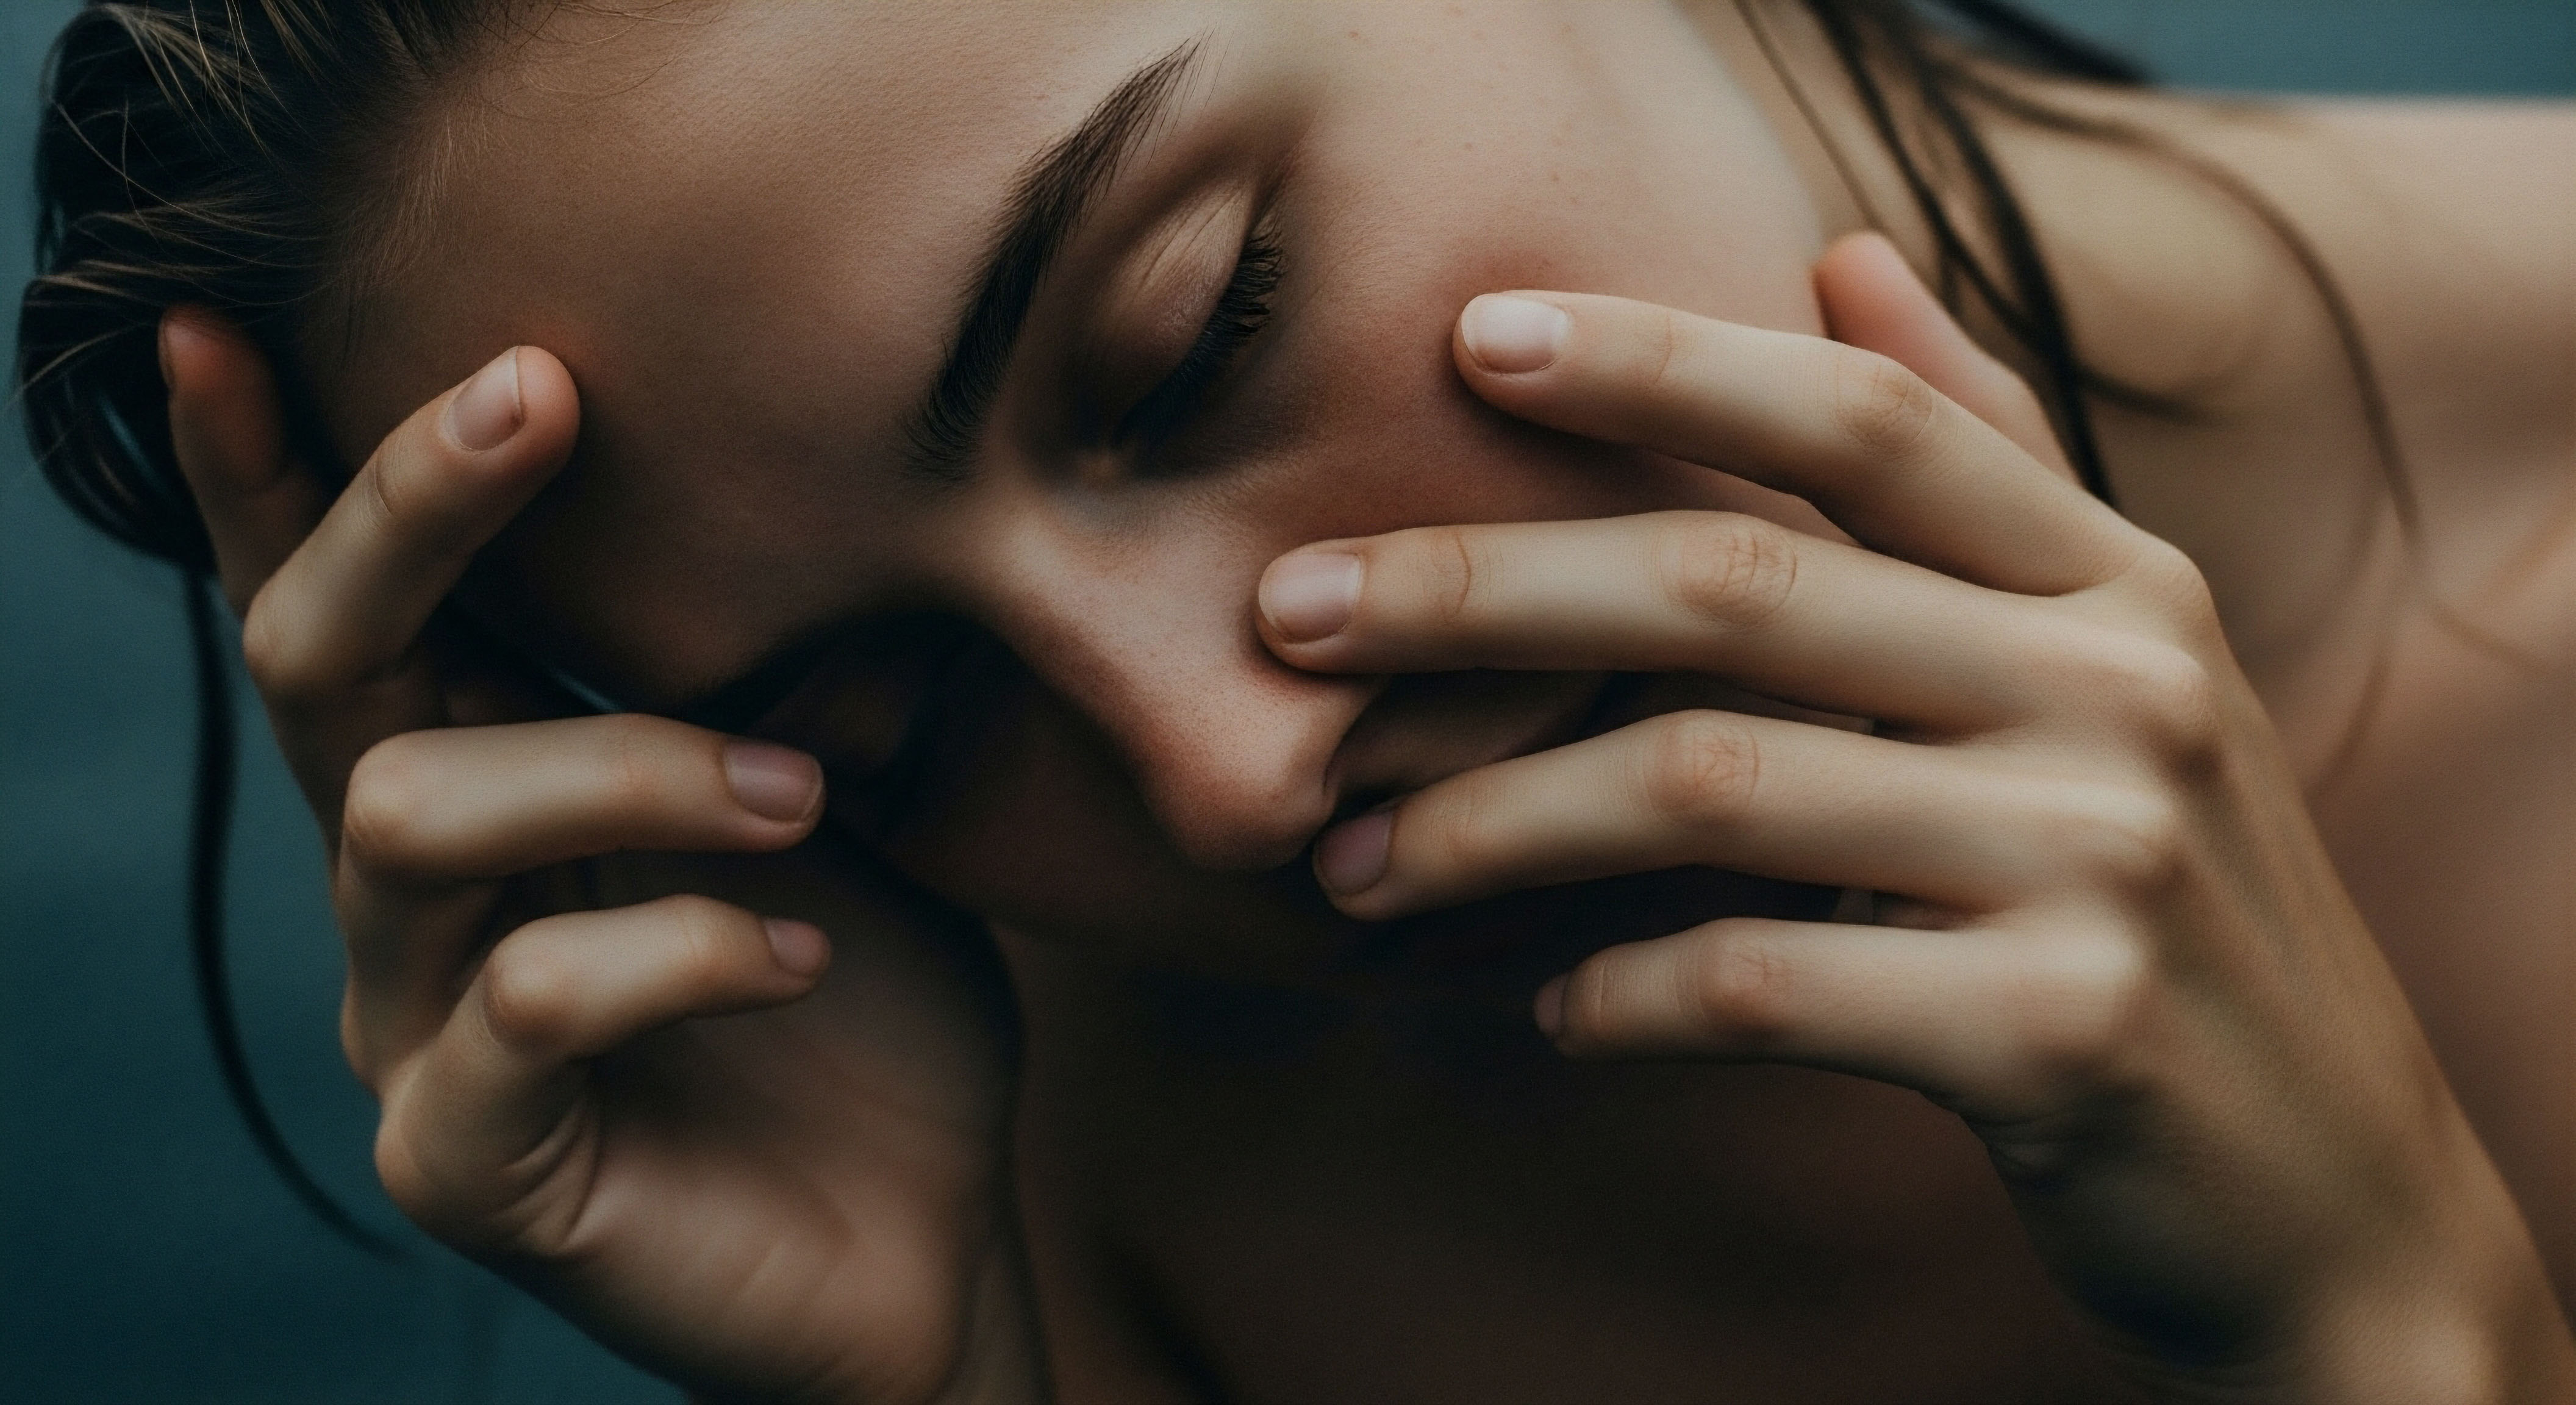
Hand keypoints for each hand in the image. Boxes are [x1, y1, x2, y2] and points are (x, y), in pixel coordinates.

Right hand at [161, 317, 1036, 1404]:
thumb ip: (751, 671)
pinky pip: (520, 1011)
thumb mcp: (825, 795)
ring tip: (800, 793)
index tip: (225, 320)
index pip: (352, 609)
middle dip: (410, 510)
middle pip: (319, 669)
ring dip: (628, 765)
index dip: (273, 474)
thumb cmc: (872, 1003)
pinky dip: (679, 949)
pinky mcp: (467, 1165)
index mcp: (488, 780)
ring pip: (412, 819)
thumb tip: (774, 471)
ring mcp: (416, 1033)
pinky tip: (799, 954)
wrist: (932, 1233)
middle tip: (542, 388)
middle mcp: (413, 895)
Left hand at [1256, 236, 2574, 1399]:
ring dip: (1490, 826)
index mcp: (2116, 580)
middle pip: (1733, 586)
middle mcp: (2120, 687)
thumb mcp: (2108, 661)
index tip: (1472, 341)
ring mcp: (2100, 858)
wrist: (2326, 1184)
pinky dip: (1611, 995)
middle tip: (1289, 616)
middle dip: (1476, 591)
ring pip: (1705, 787)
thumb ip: (1979, 462)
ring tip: (1353, 863)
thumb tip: (1843, 257)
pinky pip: (1756, 981)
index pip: (1863, 421)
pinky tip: (1539, 1012)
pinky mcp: (2060, 1032)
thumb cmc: (2155, 901)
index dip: (1663, 363)